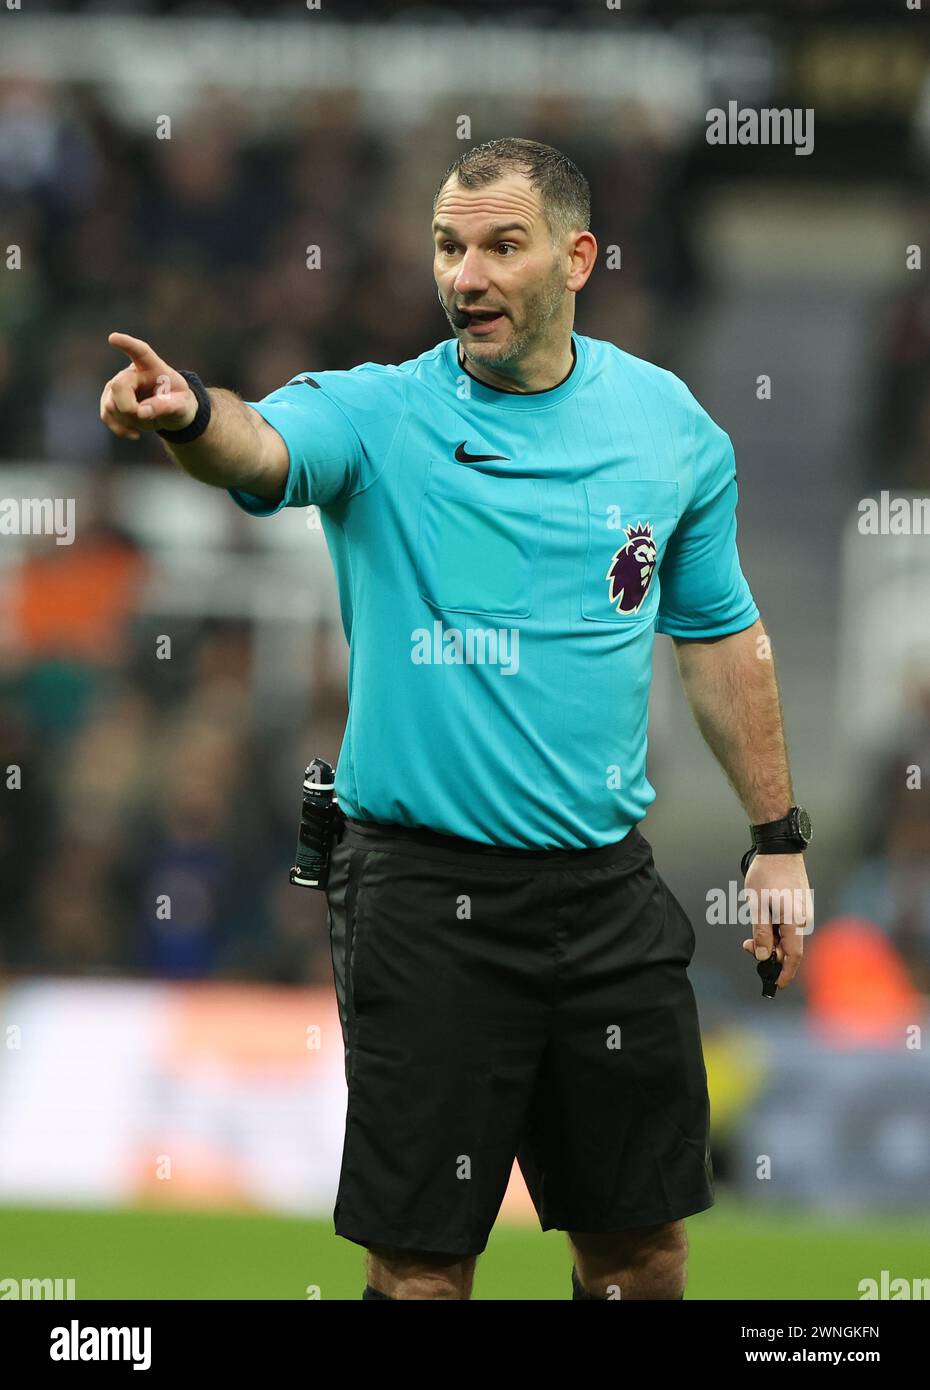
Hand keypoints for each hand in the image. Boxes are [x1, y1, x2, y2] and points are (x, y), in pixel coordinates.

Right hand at [100, 333, 197, 439]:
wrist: (172, 413)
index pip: (140, 352)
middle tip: (144, 417)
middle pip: (118, 385)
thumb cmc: (179, 403)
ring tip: (149, 421)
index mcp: (153, 367)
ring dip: (129, 420)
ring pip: (111, 404)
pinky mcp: (110, 400)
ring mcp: (118, 385)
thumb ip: (165, 406)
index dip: (127, 345)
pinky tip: (134, 434)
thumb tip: (141, 412)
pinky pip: (106, 415)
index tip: (113, 338)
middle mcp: (132, 372)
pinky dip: (120, 429)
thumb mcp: (182, 406)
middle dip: (128, 407)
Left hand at [741, 852, 811, 989]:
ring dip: (771, 938)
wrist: (780, 847)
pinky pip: (790, 923)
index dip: (785, 972)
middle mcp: (804, 918)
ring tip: (752, 925)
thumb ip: (761, 933)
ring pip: (788, 934)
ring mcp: (804, 910)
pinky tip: (764, 916)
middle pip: (789, 946)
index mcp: (795, 921)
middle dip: (769, 951)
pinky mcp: (801, 903)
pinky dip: (777, 927)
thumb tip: (762, 955)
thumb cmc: (767, 873)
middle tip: (746, 945)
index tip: (775, 983)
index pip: (793, 955)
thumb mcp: (757, 905)